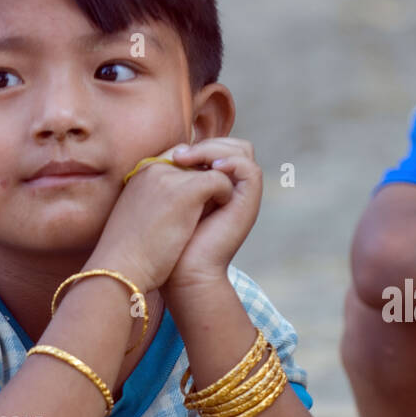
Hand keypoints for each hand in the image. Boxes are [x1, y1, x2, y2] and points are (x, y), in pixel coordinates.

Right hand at [89, 145, 233, 292]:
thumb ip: (152, 203)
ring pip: (210, 169)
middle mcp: (154, 168)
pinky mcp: (187, 191)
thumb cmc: (125, 257)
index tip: (197, 199)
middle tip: (213, 204)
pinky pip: (220, 180)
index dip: (191, 176)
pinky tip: (219, 214)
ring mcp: (170, 178)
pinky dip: (225, 196)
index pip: (176, 158)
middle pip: (195, 160)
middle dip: (207, 180)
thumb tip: (172, 207)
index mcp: (140, 174)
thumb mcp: (135, 219)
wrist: (118, 270)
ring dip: (217, 189)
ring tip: (215, 211)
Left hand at [162, 138, 261, 293]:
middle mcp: (231, 188)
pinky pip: (249, 169)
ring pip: (241, 151)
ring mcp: (241, 195)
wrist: (182, 273)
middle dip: (206, 143)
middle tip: (180, 156)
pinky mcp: (248, 203)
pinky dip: (231, 162)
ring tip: (189, 159)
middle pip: (231, 145)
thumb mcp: (168, 200)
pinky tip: (210, 170)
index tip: (172, 155)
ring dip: (215, 149)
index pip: (215, 147)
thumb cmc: (166, 243)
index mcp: (214, 187)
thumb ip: (175, 174)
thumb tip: (174, 149)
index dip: (197, 145)